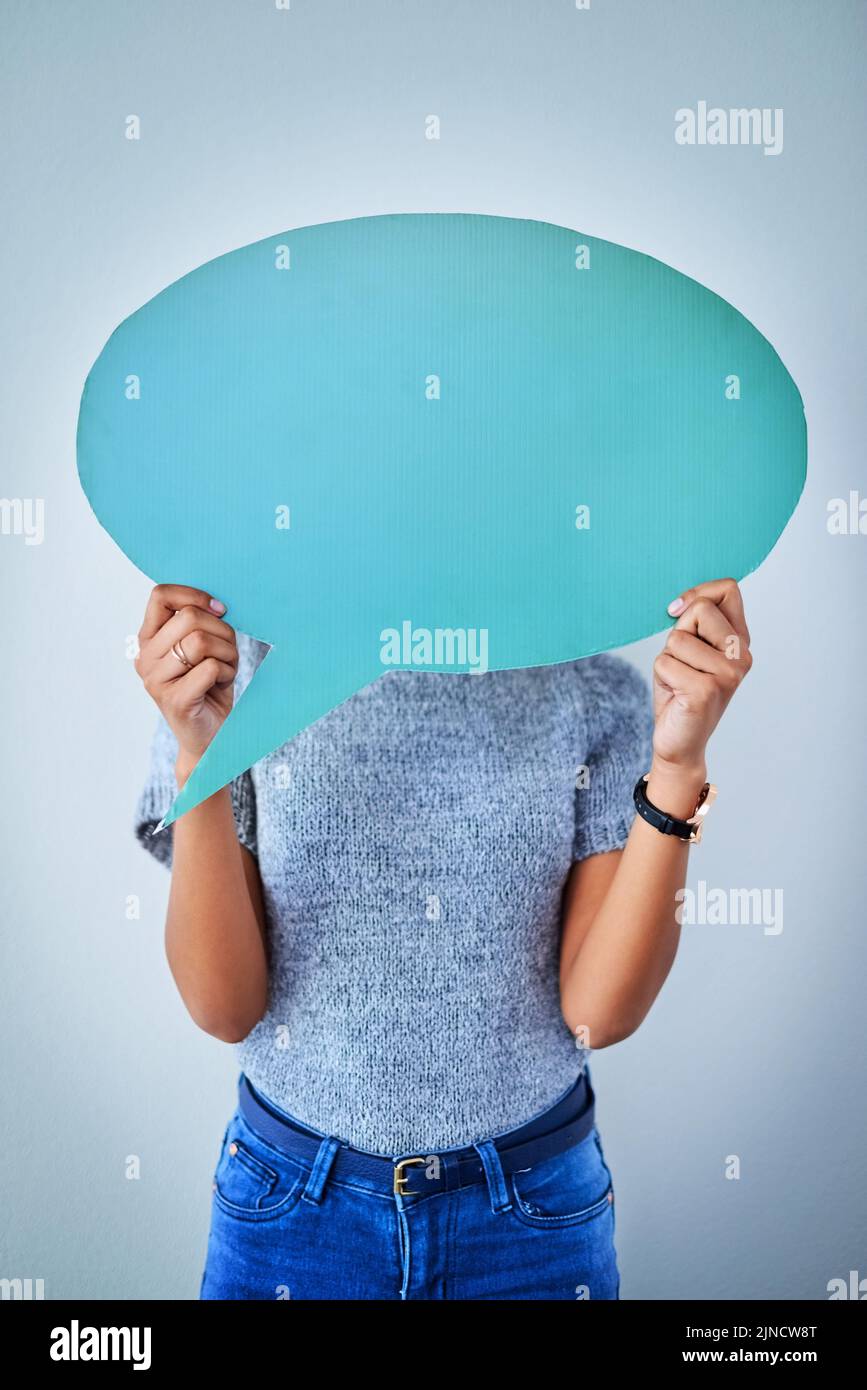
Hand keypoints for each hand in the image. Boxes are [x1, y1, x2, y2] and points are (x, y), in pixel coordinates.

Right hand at [134, 584, 236, 775]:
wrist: (210, 736)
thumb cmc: (209, 686)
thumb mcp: (203, 647)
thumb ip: (199, 622)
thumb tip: (216, 604)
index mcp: (148, 640)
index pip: (160, 595)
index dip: (194, 595)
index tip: (219, 610)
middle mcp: (145, 659)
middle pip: (189, 616)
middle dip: (221, 630)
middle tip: (227, 650)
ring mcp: (156, 681)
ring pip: (200, 641)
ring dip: (226, 652)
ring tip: (224, 668)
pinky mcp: (175, 700)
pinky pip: (209, 667)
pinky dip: (226, 672)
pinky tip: (221, 684)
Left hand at [649, 578, 752, 810]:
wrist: (680, 743)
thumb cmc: (680, 692)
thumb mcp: (689, 649)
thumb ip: (694, 622)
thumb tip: (681, 603)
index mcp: (741, 640)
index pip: (728, 589)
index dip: (697, 593)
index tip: (677, 612)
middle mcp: (742, 655)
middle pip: (700, 609)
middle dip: (679, 632)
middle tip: (683, 663)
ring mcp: (728, 673)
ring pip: (677, 638)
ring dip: (668, 659)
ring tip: (680, 681)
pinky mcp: (706, 689)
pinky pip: (665, 662)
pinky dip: (662, 677)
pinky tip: (676, 695)